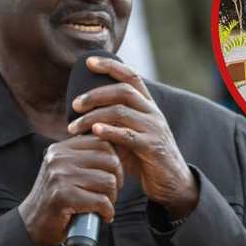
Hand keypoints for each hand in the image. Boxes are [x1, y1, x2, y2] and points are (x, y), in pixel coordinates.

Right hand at [18, 134, 123, 245]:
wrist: (32, 223)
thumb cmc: (55, 198)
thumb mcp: (64, 169)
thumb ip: (83, 157)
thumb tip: (117, 148)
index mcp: (60, 149)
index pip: (102, 142)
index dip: (115, 160)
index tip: (112, 175)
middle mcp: (59, 158)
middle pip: (109, 160)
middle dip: (116, 179)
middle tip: (110, 193)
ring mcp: (60, 176)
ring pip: (108, 181)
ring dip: (112, 198)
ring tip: (104, 206)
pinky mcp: (64, 196)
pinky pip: (101, 201)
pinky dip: (108, 212)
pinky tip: (103, 216)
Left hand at [67, 56, 198, 217]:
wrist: (172, 184)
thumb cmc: (144, 159)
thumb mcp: (128, 136)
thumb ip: (113, 124)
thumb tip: (82, 116)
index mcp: (147, 106)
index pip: (131, 76)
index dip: (111, 65)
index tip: (89, 61)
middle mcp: (152, 113)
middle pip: (123, 91)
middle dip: (95, 94)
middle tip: (74, 104)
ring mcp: (154, 129)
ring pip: (121, 112)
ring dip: (93, 116)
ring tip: (74, 127)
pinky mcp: (152, 147)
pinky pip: (128, 135)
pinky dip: (109, 131)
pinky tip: (94, 132)